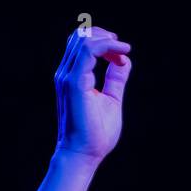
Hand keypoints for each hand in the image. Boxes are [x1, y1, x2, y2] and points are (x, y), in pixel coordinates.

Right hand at [54, 26, 131, 162]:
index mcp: (72, 77)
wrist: (83, 155)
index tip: (122, 56)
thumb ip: (115, 80)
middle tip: (122, 48)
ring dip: (106, 38)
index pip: (82, 45)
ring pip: (83, 39)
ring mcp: (68, 77)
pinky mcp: (74, 82)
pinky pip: (88, 50)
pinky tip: (121, 53)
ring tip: (123, 49)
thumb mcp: (111, 99)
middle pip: (80, 36)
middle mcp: (66, 74)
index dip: (104, 42)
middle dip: (104, 35)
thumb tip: (123, 60)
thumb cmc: (95, 134)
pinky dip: (107, 46)